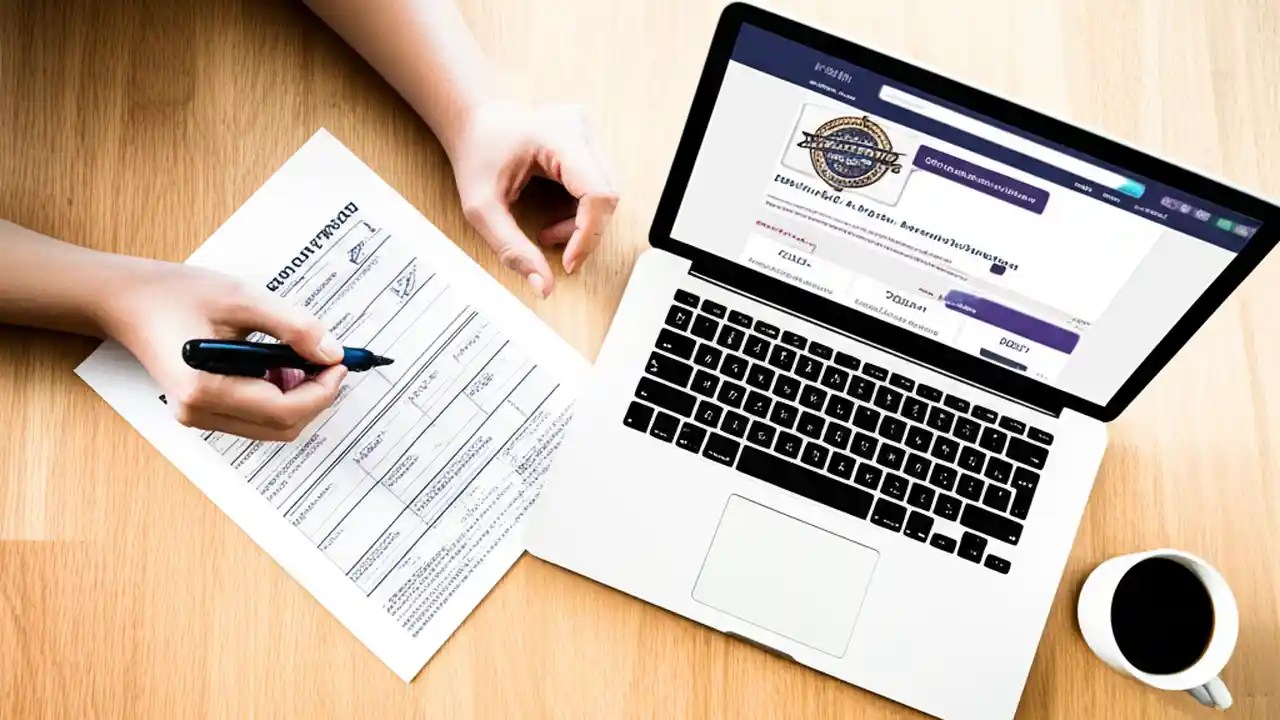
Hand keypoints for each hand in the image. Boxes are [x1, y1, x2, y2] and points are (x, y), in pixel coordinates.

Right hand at [101, 259, 347, 440]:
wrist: (128, 300)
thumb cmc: (175, 294)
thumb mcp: (242, 298)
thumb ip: (292, 326)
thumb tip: (332, 353)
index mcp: (204, 389)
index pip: (284, 410)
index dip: (322, 391)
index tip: (341, 363)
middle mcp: (198, 413)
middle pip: (281, 427)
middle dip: (316, 397)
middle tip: (330, 361)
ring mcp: (197, 416)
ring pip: (270, 427)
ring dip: (299, 398)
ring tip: (303, 359)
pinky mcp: (201, 411)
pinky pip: (254, 418)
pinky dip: (278, 397)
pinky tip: (279, 366)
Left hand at [451, 101, 618, 297]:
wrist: (472, 122)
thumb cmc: (475, 153)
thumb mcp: (481, 207)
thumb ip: (510, 247)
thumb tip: (542, 285)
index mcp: (558, 135)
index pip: (597, 193)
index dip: (588, 235)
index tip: (567, 262)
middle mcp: (580, 128)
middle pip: (607, 195)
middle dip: (584, 232)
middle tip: (549, 245)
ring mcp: (587, 133)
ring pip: (607, 193)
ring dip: (583, 223)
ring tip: (549, 232)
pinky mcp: (587, 143)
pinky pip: (599, 186)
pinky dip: (581, 212)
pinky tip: (556, 216)